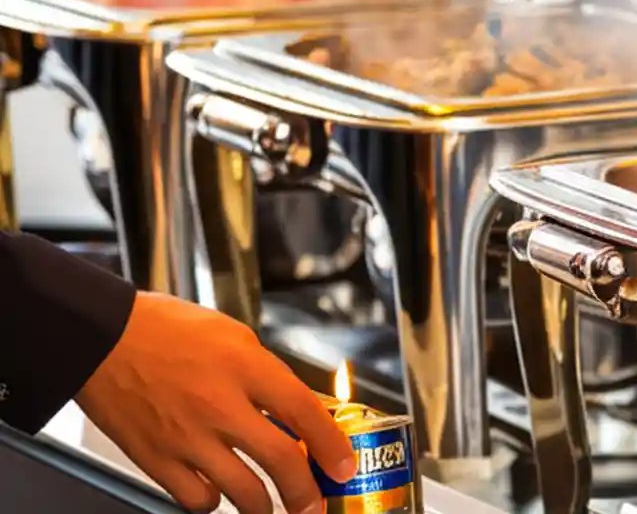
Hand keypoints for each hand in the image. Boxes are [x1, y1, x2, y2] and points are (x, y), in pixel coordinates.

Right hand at [76, 292, 356, 513]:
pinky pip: (197, 498)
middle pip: (279, 461)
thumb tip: (297, 408)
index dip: (331, 445)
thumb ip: (266, 375)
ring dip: (265, 506)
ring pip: (242, 491)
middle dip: (305, 492)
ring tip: (272, 506)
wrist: (102, 337)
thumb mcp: (234, 336)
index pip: (303, 412)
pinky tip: (217, 491)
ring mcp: (187, 436)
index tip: (343, 466)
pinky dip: (213, 501)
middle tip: (314, 504)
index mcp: (245, 366)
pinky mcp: (155, 459)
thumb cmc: (166, 330)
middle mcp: (220, 404)